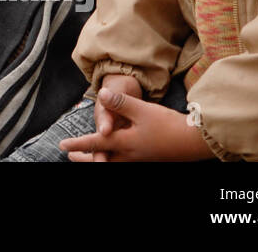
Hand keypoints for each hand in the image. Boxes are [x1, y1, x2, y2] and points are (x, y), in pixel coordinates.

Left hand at [61, 79, 214, 161]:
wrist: (194, 142)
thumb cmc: (168, 125)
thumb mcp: (142, 110)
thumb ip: (121, 103)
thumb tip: (101, 95)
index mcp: (125, 143)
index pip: (96, 143)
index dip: (78, 144)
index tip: (63, 145)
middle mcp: (130, 155)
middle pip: (101, 160)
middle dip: (85, 159)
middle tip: (70, 155)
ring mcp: (139, 158)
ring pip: (113, 162)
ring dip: (98, 159)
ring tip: (86, 156)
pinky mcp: (147, 158)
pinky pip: (124, 160)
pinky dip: (112, 158)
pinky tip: (113, 152)